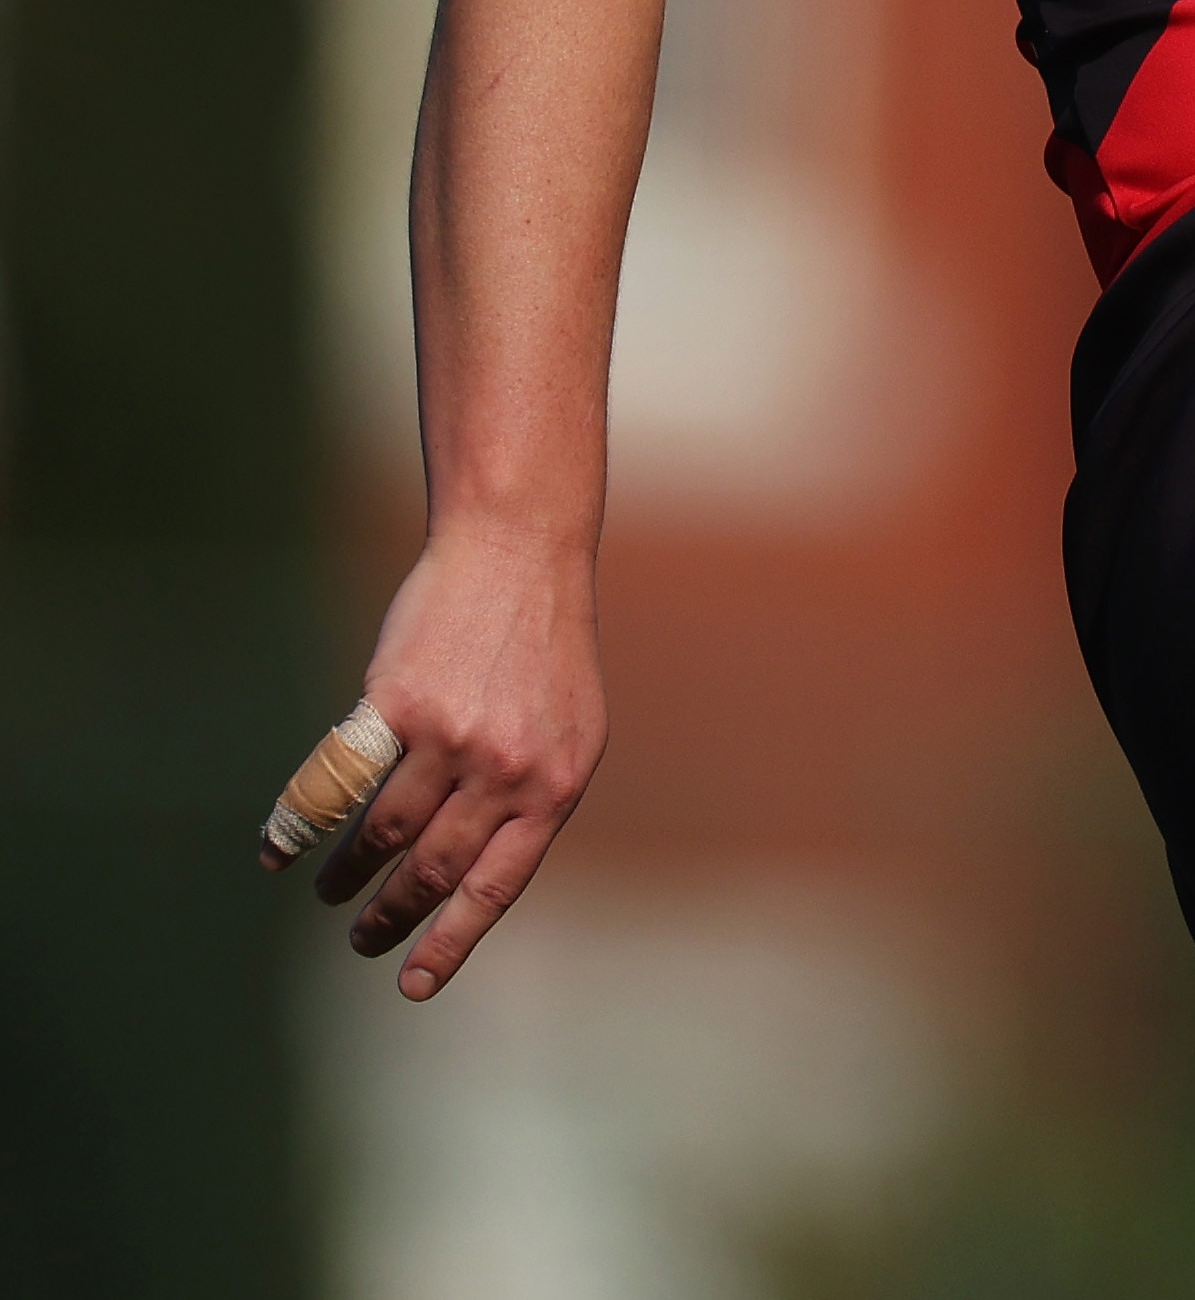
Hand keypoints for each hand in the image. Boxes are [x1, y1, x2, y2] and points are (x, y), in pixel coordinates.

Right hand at [312, 521, 608, 998]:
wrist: (519, 554)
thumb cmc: (543, 648)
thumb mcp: (569, 729)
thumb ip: (530, 797)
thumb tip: (475, 876)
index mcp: (558, 784)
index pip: (498, 886)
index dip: (450, 942)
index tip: (411, 987)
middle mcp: (508, 768)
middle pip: (433, 870)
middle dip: (391, 916)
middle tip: (360, 940)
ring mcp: (451, 735)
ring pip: (384, 833)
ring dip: (349, 874)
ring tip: (330, 892)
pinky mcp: (396, 704)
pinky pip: (338, 783)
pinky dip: (299, 822)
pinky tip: (278, 848)